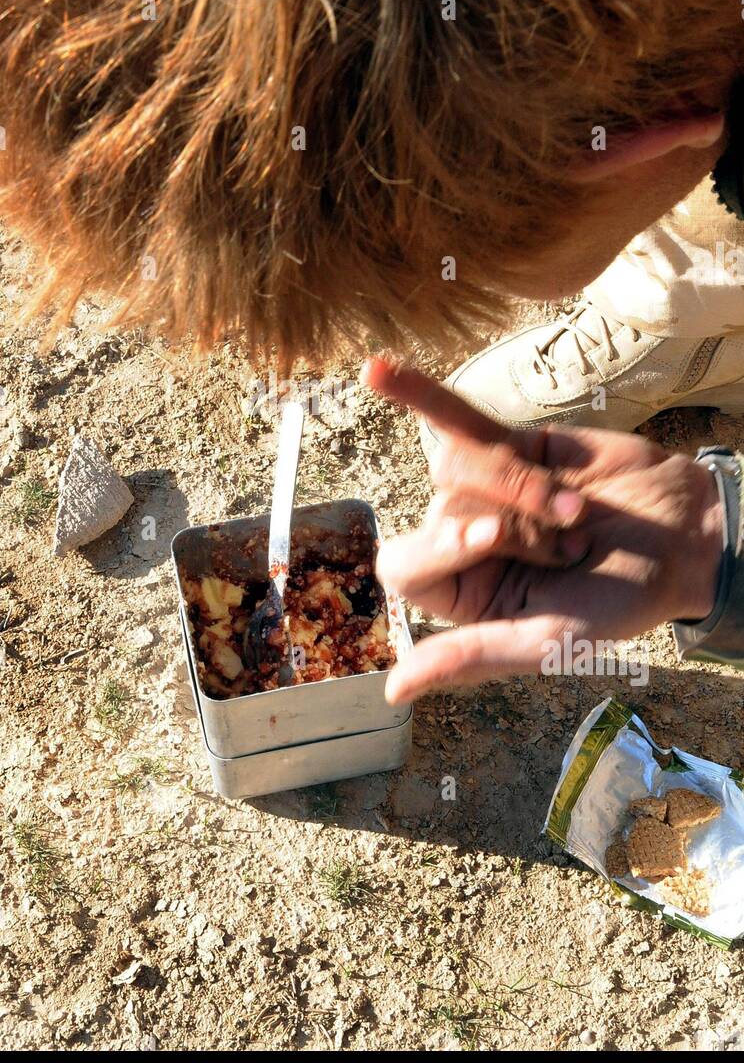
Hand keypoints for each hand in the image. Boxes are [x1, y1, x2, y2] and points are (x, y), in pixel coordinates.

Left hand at [362, 358, 723, 702]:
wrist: (684, 536)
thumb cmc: (619, 600)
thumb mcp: (547, 640)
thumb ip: (469, 657)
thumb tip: (392, 692)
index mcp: (461, 595)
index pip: (408, 566)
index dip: (442, 546)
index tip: (494, 535)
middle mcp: (462, 541)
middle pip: (438, 512)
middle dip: (505, 519)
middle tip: (567, 539)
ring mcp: (481, 489)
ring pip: (457, 466)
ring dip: (522, 485)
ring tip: (577, 512)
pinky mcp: (508, 444)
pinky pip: (455, 419)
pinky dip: (417, 393)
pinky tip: (377, 370)